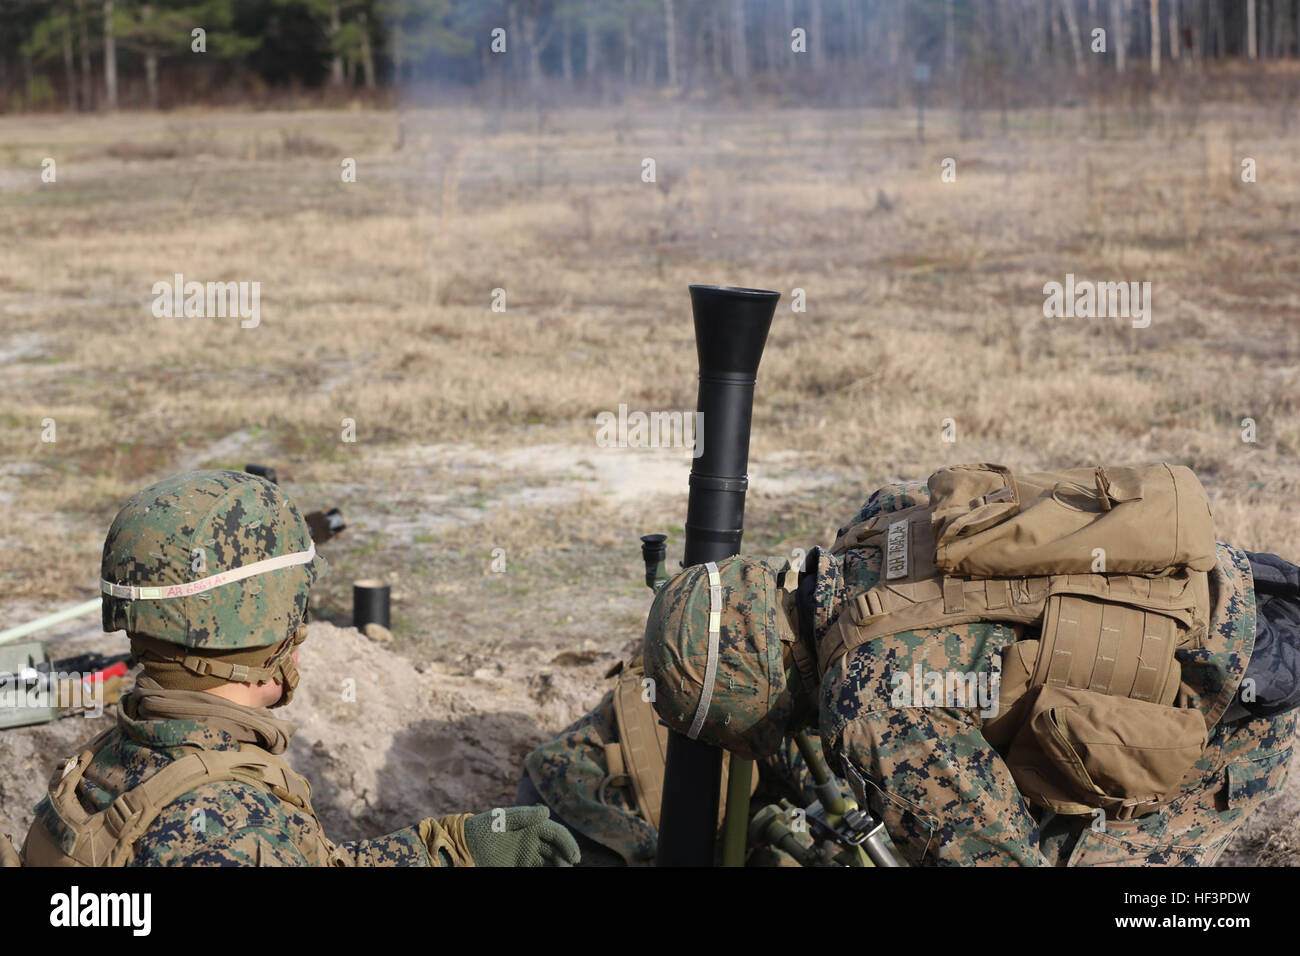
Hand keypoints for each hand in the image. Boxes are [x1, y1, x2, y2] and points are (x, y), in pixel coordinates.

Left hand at [463, 805, 579, 866]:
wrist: (466, 844)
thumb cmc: (484, 827)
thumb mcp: (503, 818)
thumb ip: (524, 814)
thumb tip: (547, 811)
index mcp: (533, 826)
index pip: (557, 834)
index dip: (568, 844)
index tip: (574, 857)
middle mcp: (534, 842)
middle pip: (557, 850)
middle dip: (565, 858)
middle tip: (568, 866)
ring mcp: (527, 855)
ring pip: (550, 862)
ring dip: (558, 865)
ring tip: (562, 871)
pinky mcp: (519, 866)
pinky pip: (537, 870)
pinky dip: (545, 871)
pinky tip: (549, 873)